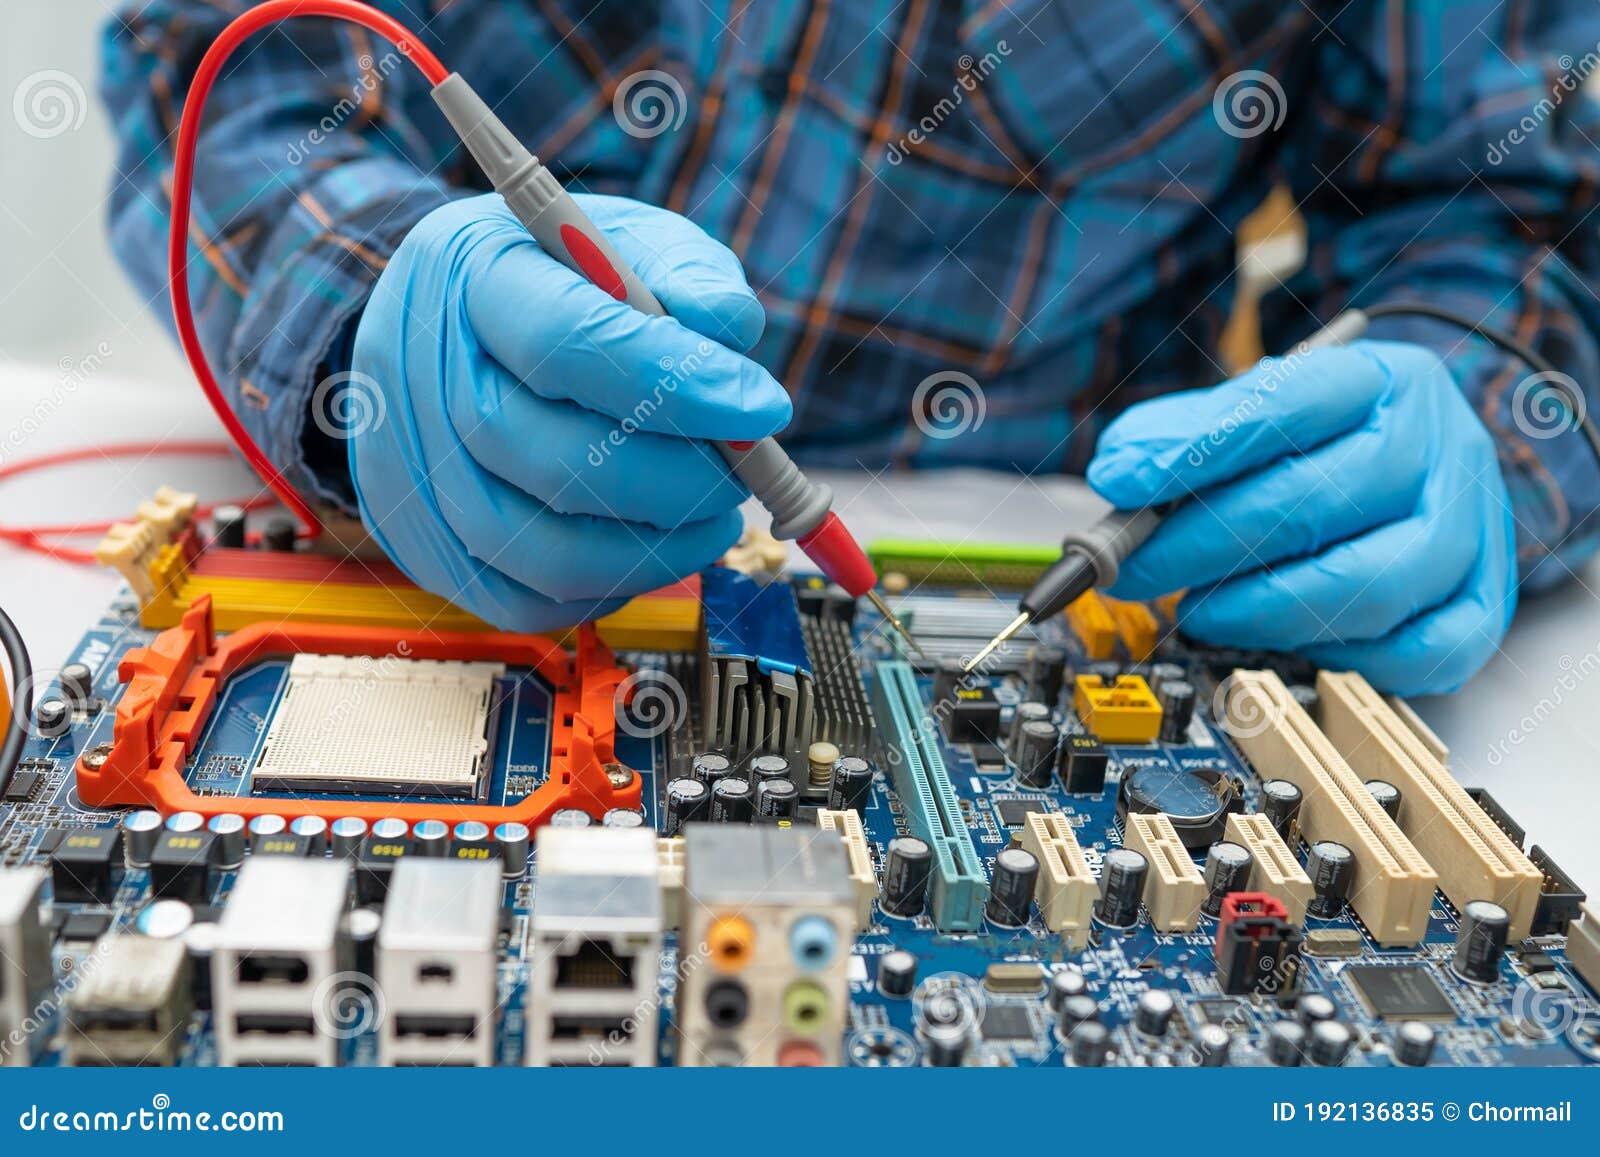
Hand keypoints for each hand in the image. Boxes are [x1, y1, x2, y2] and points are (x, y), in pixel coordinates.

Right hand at [345, 193, 789, 630]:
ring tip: (711, 516)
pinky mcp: (423, 547)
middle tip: (740, 474)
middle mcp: (420, 376)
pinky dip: (610, 584)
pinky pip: (527, 598)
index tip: (763, 407)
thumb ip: (685, 275)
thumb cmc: (560, 284)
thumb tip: (731, 328)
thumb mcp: (627, 243)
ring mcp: (412, 473)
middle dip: (675, 481)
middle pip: (551, 458)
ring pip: (540, 549)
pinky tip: (653, 543)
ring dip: (653, 548)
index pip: (568, 341)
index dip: (676, 383)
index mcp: (473, 275)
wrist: (447, 328)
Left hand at [1087, 341, 1516, 693]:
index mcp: (1381, 380)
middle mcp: (1440, 447)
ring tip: (1196, 609)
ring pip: (1366, 586)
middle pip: (1315, 502)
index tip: (1120, 481)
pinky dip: (1332, 655)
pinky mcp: (1483, 603)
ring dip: (1258, 609)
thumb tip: (1121, 472)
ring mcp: (1472, 528)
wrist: (1429, 464)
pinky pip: (1414, 653)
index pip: (1283, 407)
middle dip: (1201, 545)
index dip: (1192, 451)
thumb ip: (1190, 433)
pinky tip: (1277, 637)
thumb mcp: (1264, 405)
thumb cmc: (1333, 439)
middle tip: (1135, 567)